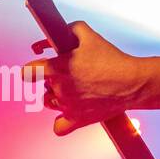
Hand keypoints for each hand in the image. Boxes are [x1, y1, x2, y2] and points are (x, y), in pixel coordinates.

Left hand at [21, 21, 143, 135]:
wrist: (132, 82)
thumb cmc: (111, 58)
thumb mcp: (88, 35)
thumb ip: (68, 30)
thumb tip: (55, 35)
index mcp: (57, 68)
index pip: (27, 73)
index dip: (30, 70)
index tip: (36, 69)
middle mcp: (59, 89)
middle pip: (42, 87)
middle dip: (53, 80)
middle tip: (71, 75)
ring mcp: (67, 106)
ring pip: (50, 103)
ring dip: (57, 97)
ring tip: (74, 90)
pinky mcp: (77, 120)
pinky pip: (59, 127)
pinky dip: (61, 121)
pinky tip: (69, 112)